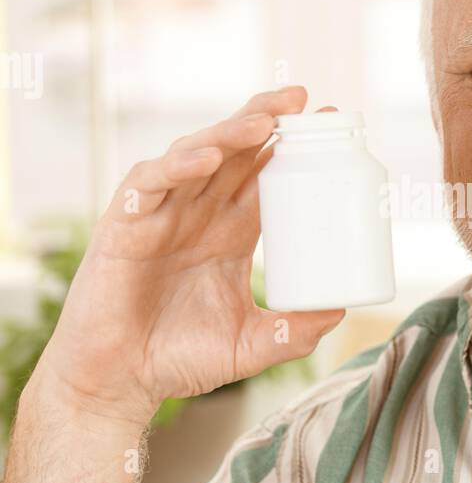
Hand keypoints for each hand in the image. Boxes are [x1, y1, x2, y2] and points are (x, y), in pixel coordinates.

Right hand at [33, 86, 345, 426]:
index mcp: (230, 232)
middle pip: (235, 151)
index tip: (332, 121)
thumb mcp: (249, 346)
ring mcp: (161, 215)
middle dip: (265, 119)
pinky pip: (149, 184)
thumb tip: (340, 311)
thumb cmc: (178, 360)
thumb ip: (294, 332)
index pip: (266, 175)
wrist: (119, 384)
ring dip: (226, 134)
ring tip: (262, 122)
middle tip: (302, 99)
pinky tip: (204, 159)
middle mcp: (198, 214)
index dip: (293, 147)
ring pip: (195, 155)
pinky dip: (176, 167)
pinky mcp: (124, 226)